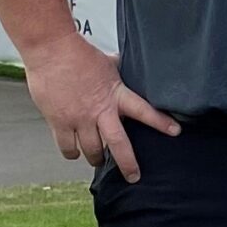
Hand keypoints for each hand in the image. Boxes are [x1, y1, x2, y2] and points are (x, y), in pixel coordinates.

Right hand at [23, 35, 179, 182]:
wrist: (51, 50)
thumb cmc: (78, 54)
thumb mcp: (109, 63)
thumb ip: (121, 73)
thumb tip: (132, 67)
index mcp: (115, 94)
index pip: (144, 110)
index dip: (161, 122)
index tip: (175, 131)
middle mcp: (99, 111)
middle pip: (118, 145)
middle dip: (128, 164)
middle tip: (134, 176)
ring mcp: (78, 119)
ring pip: (92, 151)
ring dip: (96, 158)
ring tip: (98, 159)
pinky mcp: (59, 122)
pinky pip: (67, 148)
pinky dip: (72, 153)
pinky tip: (75, 153)